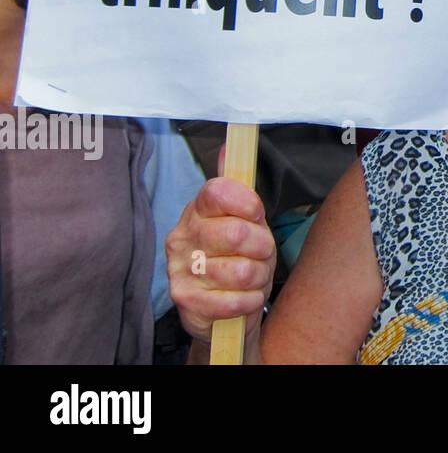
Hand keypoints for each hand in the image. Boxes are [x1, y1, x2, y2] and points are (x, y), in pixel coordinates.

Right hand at [166, 176, 275, 343]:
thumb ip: (237, 184)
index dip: (247, 203)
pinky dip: (250, 301)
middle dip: (262, 246)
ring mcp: (180, 271)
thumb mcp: (243, 217)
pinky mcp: (186, 302)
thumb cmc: (237, 255)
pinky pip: (234, 300)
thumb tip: (231, 146)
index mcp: (197, 210)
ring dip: (258, 277)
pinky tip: (245, 297)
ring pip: (241, 270)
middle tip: (260, 253)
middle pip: (236, 233)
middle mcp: (182, 238)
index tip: (257, 214)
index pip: (218, 191)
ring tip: (252, 276)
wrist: (222, 306)